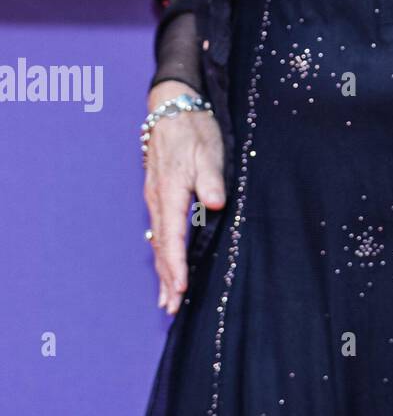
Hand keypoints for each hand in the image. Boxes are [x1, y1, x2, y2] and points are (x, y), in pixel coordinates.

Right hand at [143, 82, 225, 314]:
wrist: (171, 108)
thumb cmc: (193, 130)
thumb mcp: (209, 151)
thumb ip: (212, 179)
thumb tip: (215, 204)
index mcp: (172, 191)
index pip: (174, 236)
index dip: (177, 265)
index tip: (179, 288)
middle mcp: (159, 200)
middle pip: (162, 246)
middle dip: (166, 278)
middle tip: (171, 307)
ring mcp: (156, 198)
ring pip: (159, 241)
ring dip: (163, 270)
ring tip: (166, 299)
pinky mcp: (158, 195)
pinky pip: (160, 230)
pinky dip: (162, 253)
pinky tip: (164, 266)